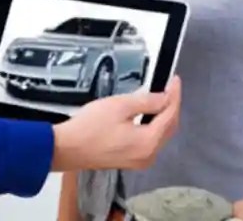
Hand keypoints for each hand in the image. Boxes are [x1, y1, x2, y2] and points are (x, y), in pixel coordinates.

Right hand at [50, 76, 180, 171]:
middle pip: (169, 127)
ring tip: (161, 98)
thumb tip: (164, 98)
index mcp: (148, 142)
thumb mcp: (120, 106)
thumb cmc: (90, 127)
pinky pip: (150, 142)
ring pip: (161, 136)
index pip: (170, 115)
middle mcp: (148, 155)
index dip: (174, 96)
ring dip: (163, 117)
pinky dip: (153, 127)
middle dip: (171, 106)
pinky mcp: (130, 161)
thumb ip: (147, 101)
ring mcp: (140, 161)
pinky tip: (148, 116)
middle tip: (170, 87)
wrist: (68, 148)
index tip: (175, 81)